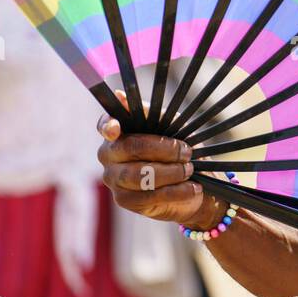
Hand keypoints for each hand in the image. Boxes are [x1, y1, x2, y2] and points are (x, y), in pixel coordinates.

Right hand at [96, 91, 224, 228]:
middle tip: (187, 151)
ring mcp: (114, 180)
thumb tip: (120, 95)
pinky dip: (176, 191)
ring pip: (140, 175)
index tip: (116, 127)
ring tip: (189, 169)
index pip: (105, 126)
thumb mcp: (169, 127)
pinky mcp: (125, 201)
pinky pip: (149, 196)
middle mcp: (109, 156)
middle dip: (165, 149)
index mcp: (117, 133)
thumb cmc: (176, 150)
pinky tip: (192, 188)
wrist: (192, 185)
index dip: (108, 125)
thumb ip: (148, 113)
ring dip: (172, 171)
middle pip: (131, 147)